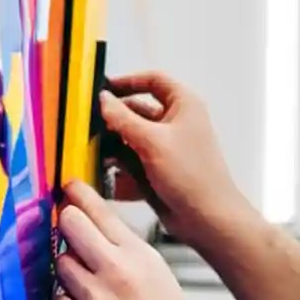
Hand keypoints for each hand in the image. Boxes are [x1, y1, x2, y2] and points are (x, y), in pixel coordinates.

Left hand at [52, 182, 224, 299]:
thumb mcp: (159, 280)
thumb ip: (128, 255)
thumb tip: (97, 236)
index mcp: (140, 256)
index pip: (99, 211)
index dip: (77, 197)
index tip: (67, 189)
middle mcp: (116, 270)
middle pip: (69, 225)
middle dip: (64, 227)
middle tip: (65, 234)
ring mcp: (93, 298)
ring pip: (59, 263)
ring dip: (66, 273)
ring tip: (88, 292)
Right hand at [101, 72, 256, 243]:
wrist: (208, 219)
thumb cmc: (192, 175)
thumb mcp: (152, 141)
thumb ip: (123, 118)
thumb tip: (103, 100)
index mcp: (183, 105)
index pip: (154, 80)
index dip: (129, 81)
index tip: (104, 88)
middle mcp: (176, 123)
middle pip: (138, 110)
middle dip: (115, 119)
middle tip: (92, 125)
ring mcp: (168, 147)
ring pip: (133, 137)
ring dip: (114, 144)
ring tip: (95, 152)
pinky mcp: (160, 169)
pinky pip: (134, 161)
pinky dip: (121, 166)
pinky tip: (107, 174)